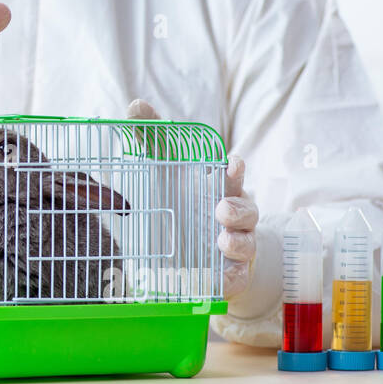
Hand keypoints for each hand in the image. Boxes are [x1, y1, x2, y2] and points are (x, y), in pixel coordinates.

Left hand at [126, 99, 257, 299]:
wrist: (193, 253)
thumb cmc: (183, 202)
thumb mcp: (164, 171)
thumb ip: (151, 139)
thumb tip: (136, 105)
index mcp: (219, 188)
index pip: (230, 176)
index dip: (233, 170)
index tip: (232, 162)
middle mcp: (233, 215)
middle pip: (246, 208)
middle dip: (238, 207)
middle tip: (221, 208)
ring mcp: (235, 245)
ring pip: (245, 242)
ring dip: (237, 241)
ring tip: (222, 240)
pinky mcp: (230, 274)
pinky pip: (236, 277)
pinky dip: (232, 277)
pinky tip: (223, 278)